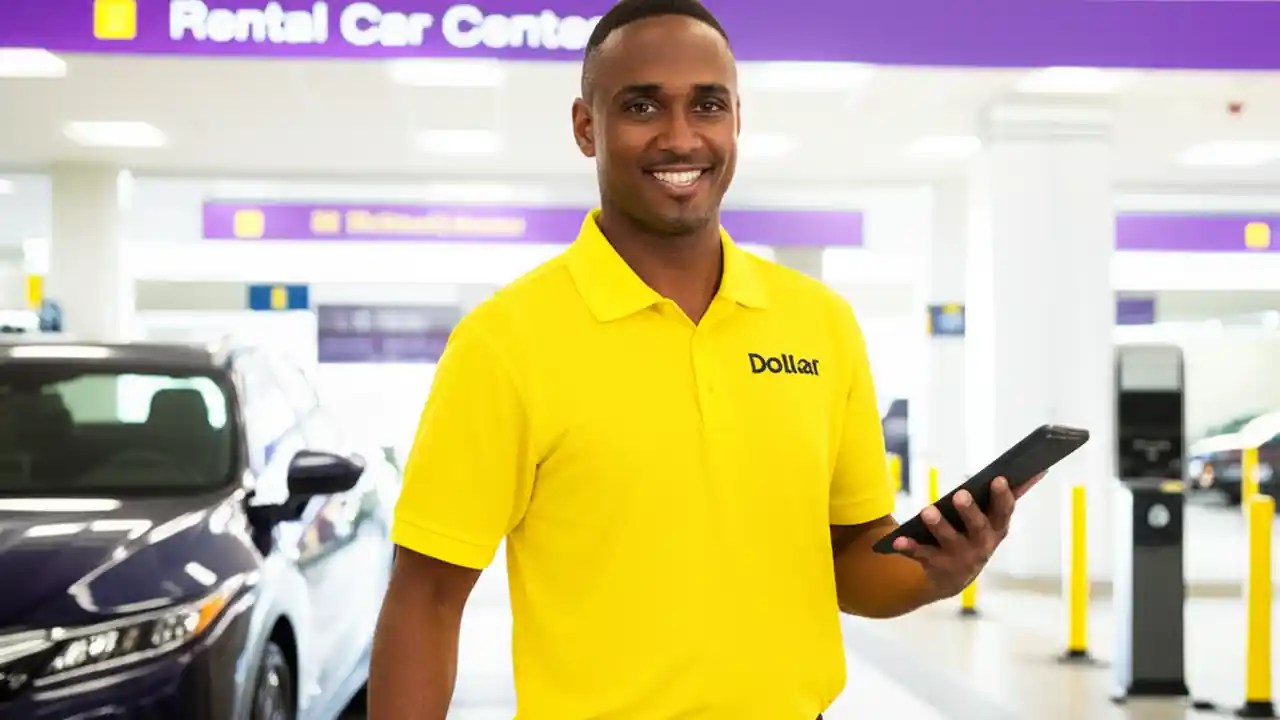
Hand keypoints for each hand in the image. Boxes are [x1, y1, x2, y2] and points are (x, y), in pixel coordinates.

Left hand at [891, 473, 1045, 598]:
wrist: (953, 576)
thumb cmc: (976, 534)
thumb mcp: (994, 518)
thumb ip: (1012, 495)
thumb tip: (1038, 469)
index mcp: (997, 529)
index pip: (1003, 511)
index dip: (1003, 496)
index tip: (999, 478)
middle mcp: (981, 546)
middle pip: (977, 527)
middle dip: (970, 511)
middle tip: (960, 494)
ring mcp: (958, 558)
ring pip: (948, 541)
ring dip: (939, 526)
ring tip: (928, 510)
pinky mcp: (934, 565)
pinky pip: (920, 555)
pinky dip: (909, 548)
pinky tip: (896, 541)